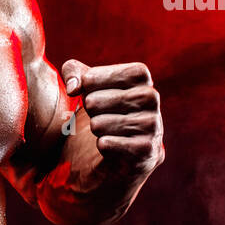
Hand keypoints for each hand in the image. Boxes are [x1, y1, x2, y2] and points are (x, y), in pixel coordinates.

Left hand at [60, 59, 164, 175]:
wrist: (121, 152)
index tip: (96, 95)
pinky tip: (116, 145)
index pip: (90, 78)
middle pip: (92, 102)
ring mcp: (152, 123)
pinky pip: (106, 144)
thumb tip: (73, 88)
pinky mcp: (147, 149)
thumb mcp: (87, 85)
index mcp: (139, 75)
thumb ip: (73, 72)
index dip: (84, 91)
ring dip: (98, 130)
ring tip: (111, 130)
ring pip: (98, 124)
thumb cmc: (103, 111)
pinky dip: (104, 146)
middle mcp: (150, 96)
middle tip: (104, 116)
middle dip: (91, 113)